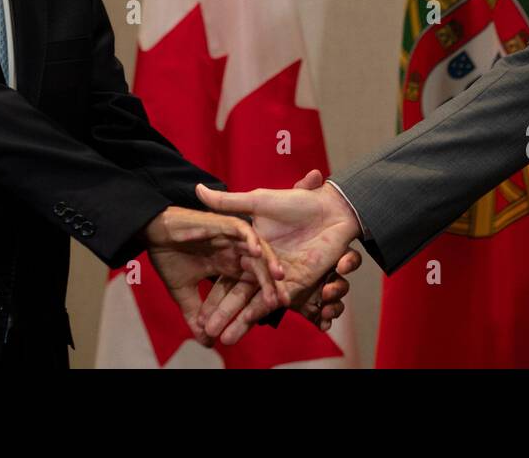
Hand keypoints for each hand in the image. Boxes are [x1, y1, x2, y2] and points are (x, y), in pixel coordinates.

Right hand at [143, 206, 286, 345]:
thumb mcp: (182, 291)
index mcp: (227, 264)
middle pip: (258, 267)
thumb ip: (194, 314)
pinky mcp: (223, 222)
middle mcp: (233, 250)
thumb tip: (204, 342)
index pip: (250, 282)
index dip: (261, 296)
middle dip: (270, 283)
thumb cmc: (167, 256)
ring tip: (278, 277)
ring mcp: (230, 236)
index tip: (273, 313)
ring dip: (267, 261)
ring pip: (256, 248)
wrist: (151, 230)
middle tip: (281, 300)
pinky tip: (256, 252)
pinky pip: (242, 229)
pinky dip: (250, 238)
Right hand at [194, 170, 362, 343]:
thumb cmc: (297, 202)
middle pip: (238, 292)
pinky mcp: (298, 279)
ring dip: (242, 318)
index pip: (226, 275)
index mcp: (250, 248)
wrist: (332, 207)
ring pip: (255, 298)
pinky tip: (252, 318)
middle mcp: (262, 264)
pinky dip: (265, 305)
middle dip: (223, 312)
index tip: (196, 309)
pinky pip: (278, 294)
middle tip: (207, 331)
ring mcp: (280, 273)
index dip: (212, 293)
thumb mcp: (258, 200)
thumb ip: (228, 200)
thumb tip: (198, 190)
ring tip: (226, 337)